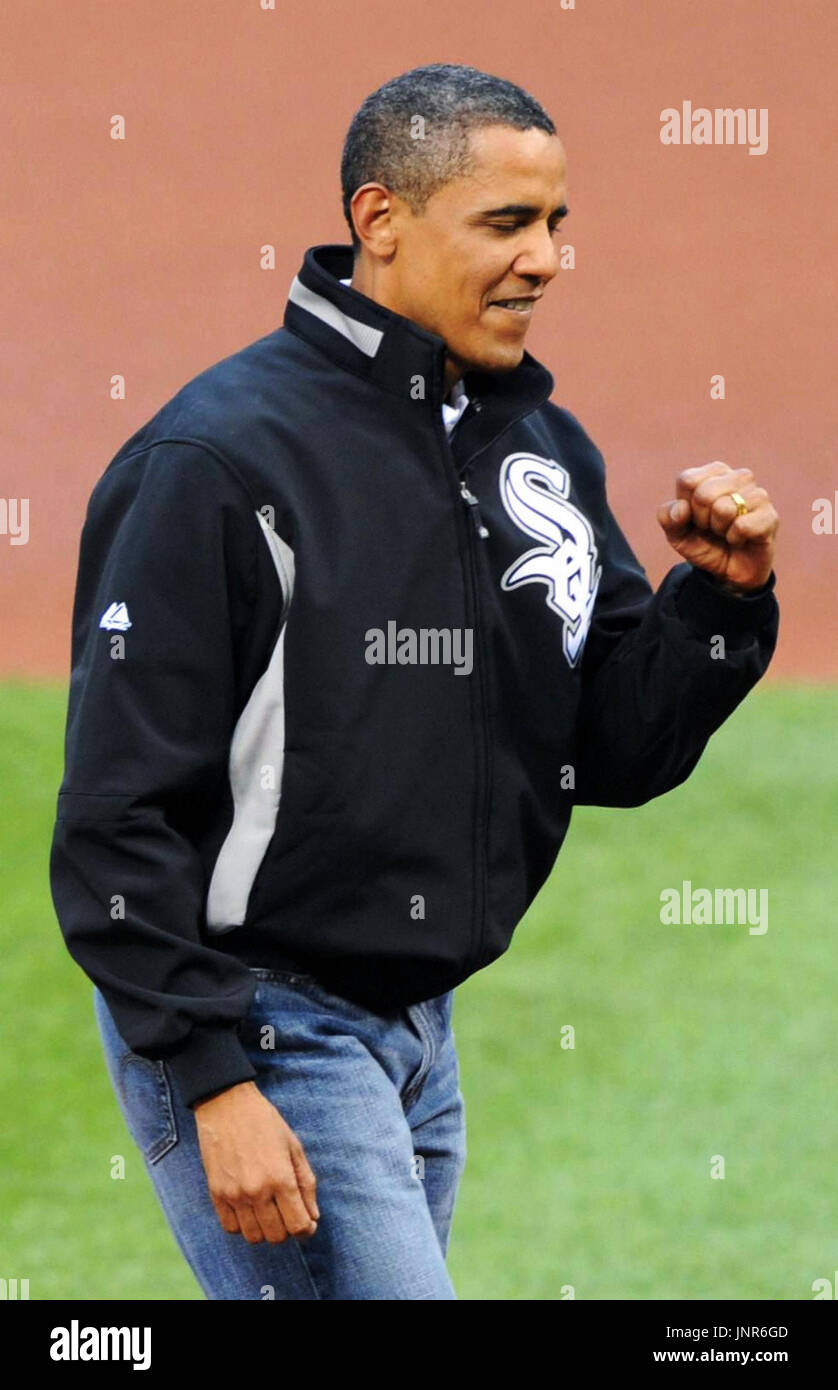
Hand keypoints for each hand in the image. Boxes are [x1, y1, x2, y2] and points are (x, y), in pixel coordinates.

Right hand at [193, 1080, 318, 1243]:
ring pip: (254, 1237)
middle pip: (276, 1236)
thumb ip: (306, 1183)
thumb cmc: (265, 1122)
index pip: (298, 1226)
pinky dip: (243, 1225)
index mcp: (281, 1178)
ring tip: (268, 1211)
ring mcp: (234, 1194)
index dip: (306, 1229)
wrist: (226, 1105)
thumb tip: (313, 1216)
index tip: (307, 1223)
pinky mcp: (216, 1194)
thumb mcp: (294, 1147)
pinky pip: (231, 1228)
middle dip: (287, 1229)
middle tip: (287, 1213)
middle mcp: (257, 1191)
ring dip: (265, 1230)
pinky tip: (249, 1209)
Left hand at [657, 462, 777, 591]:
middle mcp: (738, 476)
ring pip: (724, 508)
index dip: (685, 507)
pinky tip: (741, 539)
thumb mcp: (677, 533)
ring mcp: (757, 494)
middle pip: (704, 494)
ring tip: (727, 532)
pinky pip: (741, 526)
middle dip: (703, 520)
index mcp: (713, 473)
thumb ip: (668, 517)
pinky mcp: (770, 515)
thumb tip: (682, 508)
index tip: (695, 518)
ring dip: (720, 529)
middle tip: (713, 528)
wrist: (728, 571)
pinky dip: (735, 539)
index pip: (688, 480)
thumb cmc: (704, 543)